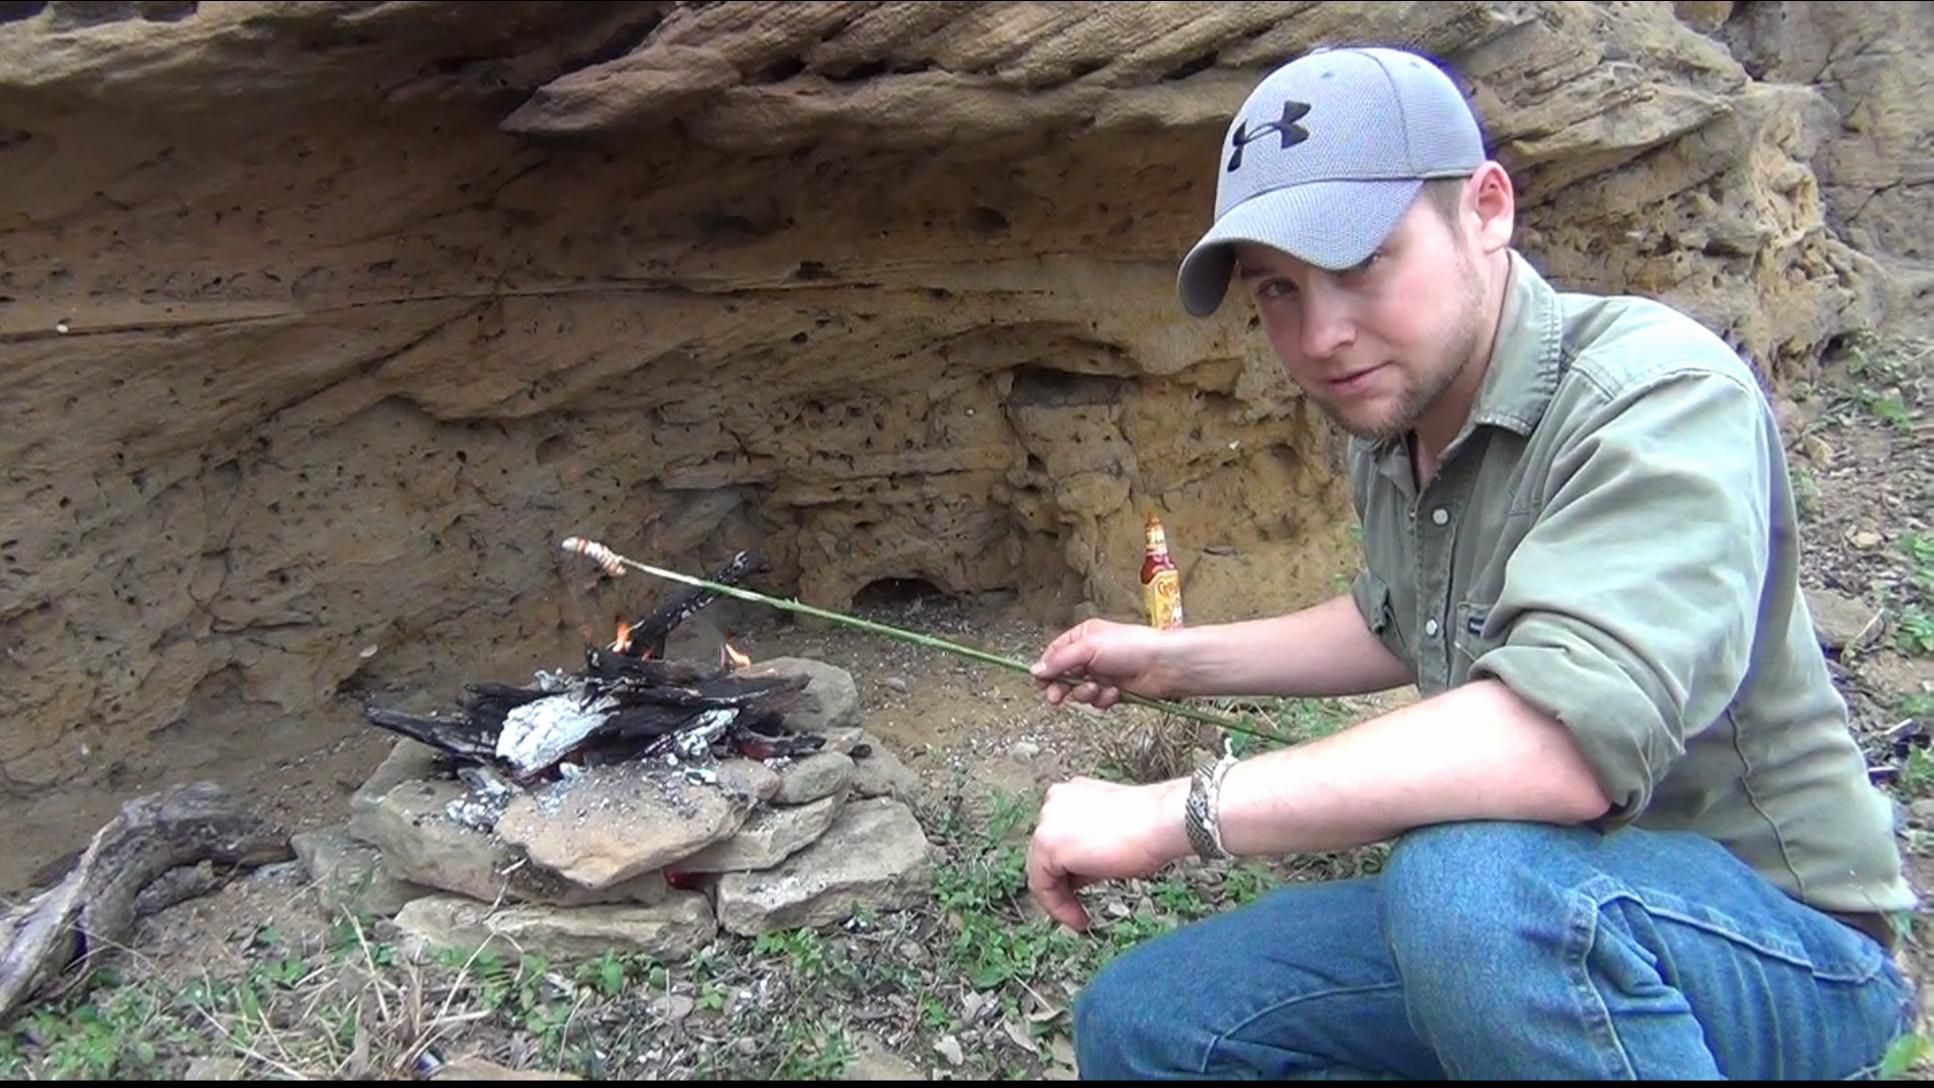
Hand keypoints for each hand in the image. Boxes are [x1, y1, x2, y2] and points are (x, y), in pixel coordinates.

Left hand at [1026, 776, 1187, 930]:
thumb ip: (1086, 851)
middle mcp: (1053, 802)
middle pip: (1046, 853)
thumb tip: (1076, 876)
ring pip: (1041, 869)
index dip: (1068, 871)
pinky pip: (1041, 884)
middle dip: (1063, 883)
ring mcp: (1047, 820)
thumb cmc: (1150, 828)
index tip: (1080, 893)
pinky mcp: (1047, 843)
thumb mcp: (1109, 838)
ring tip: (1078, 917)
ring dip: (1059, 897)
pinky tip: (1077, 918)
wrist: (1163, 822)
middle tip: (1078, 908)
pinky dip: (1055, 906)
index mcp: (1070, 794)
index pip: (1058, 839)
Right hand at [1029, 618, 1178, 709]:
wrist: (1164, 665)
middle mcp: (1091, 655)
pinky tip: (1114, 692)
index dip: (1046, 669)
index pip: (1055, 654)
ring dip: (1086, 693)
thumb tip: (1036, 669)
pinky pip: (1098, 701)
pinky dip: (1104, 699)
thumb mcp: (1088, 647)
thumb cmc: (1132, 647)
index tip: (1041, 682)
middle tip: (1056, 697)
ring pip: (1080, 691)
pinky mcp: (1114, 691)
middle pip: (1064, 676)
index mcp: (1083, 637)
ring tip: (1096, 689)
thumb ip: (1060, 660)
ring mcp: (1103, 673)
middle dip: (1061, 687)